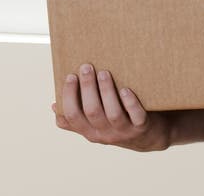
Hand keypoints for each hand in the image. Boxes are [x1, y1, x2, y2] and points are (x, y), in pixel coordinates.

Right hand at [52, 63, 170, 151]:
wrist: (149, 137)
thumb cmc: (117, 123)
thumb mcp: (95, 125)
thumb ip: (76, 118)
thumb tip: (54, 105)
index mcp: (89, 132)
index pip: (72, 116)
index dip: (69, 97)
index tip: (70, 75)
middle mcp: (104, 134)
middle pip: (92, 112)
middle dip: (88, 88)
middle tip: (87, 67)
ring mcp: (123, 131)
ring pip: (112, 113)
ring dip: (107, 92)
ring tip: (104, 72)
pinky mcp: (142, 127)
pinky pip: (136, 116)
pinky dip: (130, 103)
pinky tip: (125, 89)